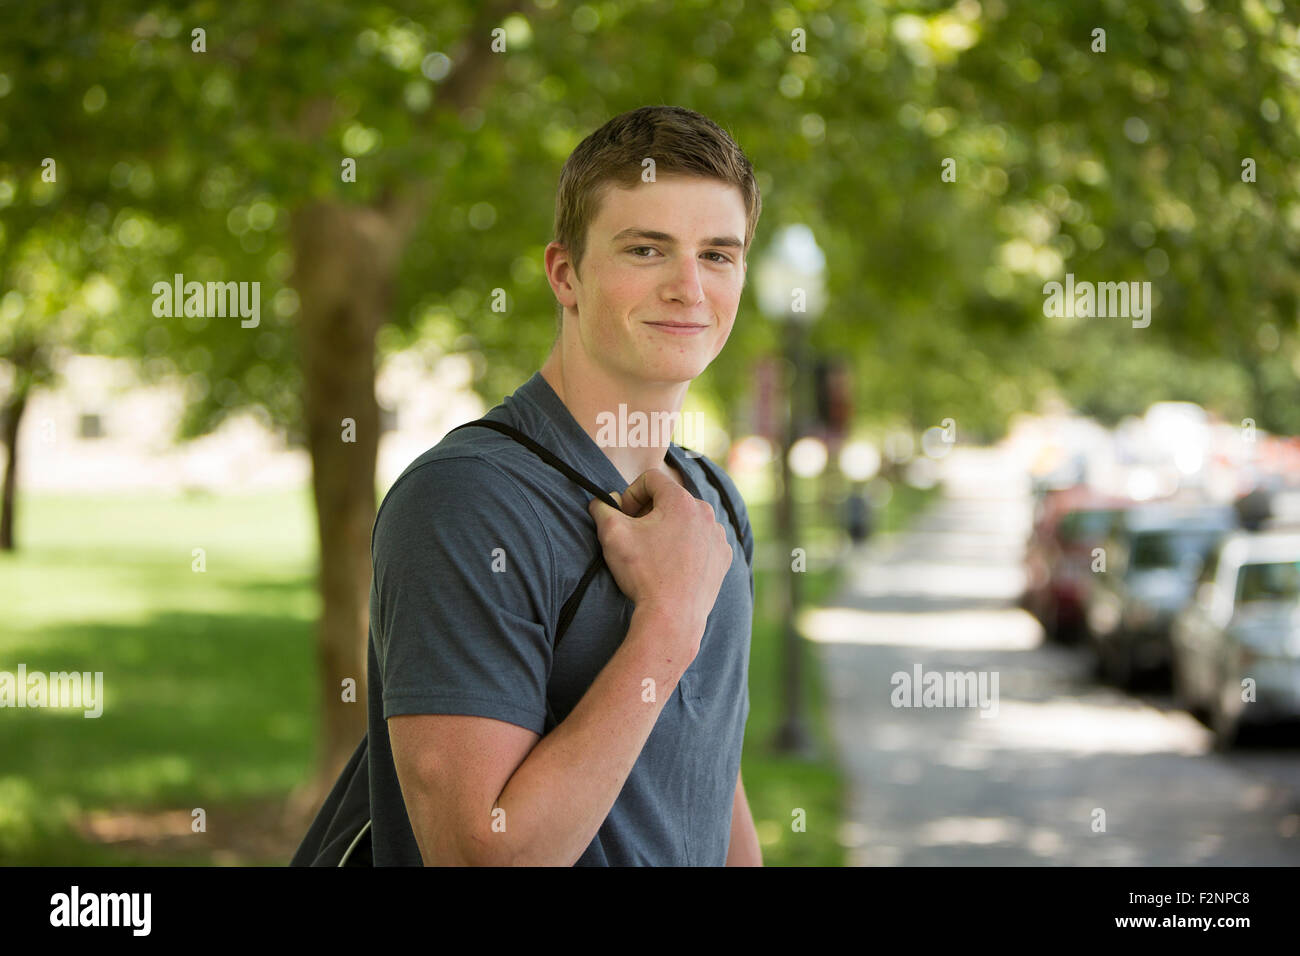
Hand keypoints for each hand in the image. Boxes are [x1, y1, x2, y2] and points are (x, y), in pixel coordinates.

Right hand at [588, 466, 732, 635]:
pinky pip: (702, 541)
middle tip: (636, 536)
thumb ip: (603, 508)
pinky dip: (687, 547)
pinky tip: (673, 566)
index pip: (650, 479)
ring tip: (654, 553)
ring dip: (669, 529)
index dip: (631, 495)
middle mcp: (706, 512)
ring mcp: (717, 536)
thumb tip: (601, 501)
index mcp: (681, 500)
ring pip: (687, 520)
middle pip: (671, 499)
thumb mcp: (612, 534)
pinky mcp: (723, 557)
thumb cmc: (643, 574)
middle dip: (650, 512)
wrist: (672, 617)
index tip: (624, 517)